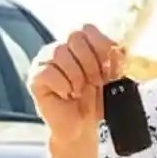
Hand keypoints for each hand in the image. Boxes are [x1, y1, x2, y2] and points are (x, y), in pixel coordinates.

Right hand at [26, 24, 125, 143]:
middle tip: (95, 83)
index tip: (108, 67)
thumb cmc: (94, 102)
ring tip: (79, 91)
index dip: (101, 45)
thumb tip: (121, 49)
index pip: (87, 29)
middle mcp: (61, 48)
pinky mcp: (35, 78)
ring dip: (76, 75)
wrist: (82, 128)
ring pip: (60, 52)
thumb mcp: (112, 78)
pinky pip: (48, 71)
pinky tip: (66, 95)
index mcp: (80, 45)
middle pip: (74, 37)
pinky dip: (62, 85)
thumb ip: (116, 60)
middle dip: (90, 62)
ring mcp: (45, 61)